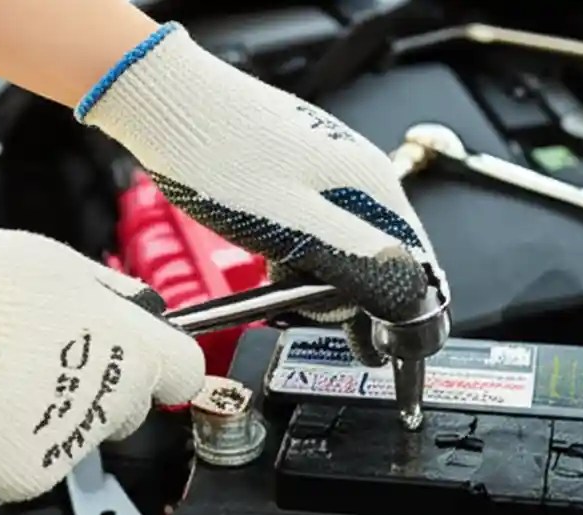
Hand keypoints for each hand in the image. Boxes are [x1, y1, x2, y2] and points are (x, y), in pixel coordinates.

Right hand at [0, 229, 203, 502]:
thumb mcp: (59, 263)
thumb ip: (113, 293)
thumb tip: (139, 306)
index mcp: (132, 345)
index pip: (187, 371)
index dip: (166, 361)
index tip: (149, 357)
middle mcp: (114, 399)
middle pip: (135, 405)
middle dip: (108, 387)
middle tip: (52, 357)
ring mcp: (74, 442)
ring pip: (86, 434)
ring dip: (61, 413)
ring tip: (5, 377)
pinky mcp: (31, 475)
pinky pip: (43, 460)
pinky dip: (20, 443)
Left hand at [76, 22, 445, 363]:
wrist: (165, 100)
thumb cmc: (218, 158)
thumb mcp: (291, 227)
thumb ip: (355, 260)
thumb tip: (408, 294)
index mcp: (370, 185)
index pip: (416, 260)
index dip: (402, 310)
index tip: (379, 346)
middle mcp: (359, 172)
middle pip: (383, 252)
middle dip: (357, 296)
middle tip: (322, 320)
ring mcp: (329, 168)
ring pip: (348, 241)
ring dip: (325, 277)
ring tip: (287, 291)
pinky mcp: (299, 169)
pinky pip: (318, 225)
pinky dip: (304, 254)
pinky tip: (277, 265)